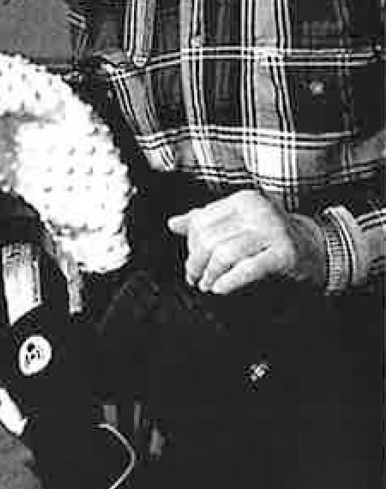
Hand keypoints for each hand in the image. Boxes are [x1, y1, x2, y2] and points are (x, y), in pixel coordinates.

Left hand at [166, 190, 326, 293]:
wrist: (316, 248)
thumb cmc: (270, 237)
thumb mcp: (239, 223)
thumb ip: (206, 221)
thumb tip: (173, 224)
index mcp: (243, 200)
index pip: (202, 220)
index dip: (191, 245)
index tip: (191, 262)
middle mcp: (257, 210)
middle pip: (210, 238)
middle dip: (196, 262)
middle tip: (194, 278)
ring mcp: (272, 230)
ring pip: (224, 253)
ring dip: (209, 273)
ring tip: (206, 285)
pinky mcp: (284, 253)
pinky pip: (247, 268)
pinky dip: (229, 280)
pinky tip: (220, 288)